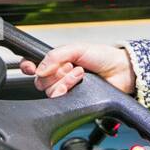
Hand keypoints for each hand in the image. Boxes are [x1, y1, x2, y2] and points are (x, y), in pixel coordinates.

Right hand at [19, 43, 135, 97]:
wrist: (121, 70)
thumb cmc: (102, 57)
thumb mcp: (77, 48)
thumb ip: (55, 55)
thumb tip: (39, 69)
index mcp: (58, 62)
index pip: (35, 65)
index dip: (28, 66)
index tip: (29, 66)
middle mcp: (59, 76)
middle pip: (40, 80)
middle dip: (54, 72)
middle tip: (70, 65)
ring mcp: (66, 89)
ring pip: (49, 90)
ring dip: (64, 79)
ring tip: (79, 73)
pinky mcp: (73, 100)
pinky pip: (59, 100)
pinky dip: (67, 88)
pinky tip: (79, 82)